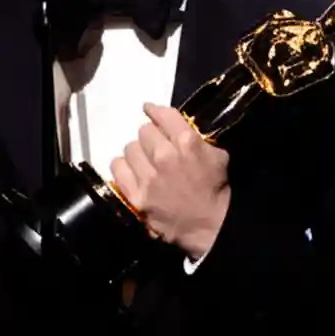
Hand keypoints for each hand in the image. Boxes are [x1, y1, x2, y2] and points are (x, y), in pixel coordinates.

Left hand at [110, 103, 230, 259]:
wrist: (209, 225)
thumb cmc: (215, 189)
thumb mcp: (217, 155)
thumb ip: (195, 137)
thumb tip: (174, 125)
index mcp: (187, 143)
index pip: (162, 114)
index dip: (154, 110)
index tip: (149, 110)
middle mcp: (164, 156)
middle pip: (143, 130)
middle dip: (151, 136)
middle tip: (156, 146)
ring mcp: (148, 177)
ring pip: (129, 147)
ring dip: (138, 152)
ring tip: (145, 161)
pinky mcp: (135, 195)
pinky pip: (117, 167)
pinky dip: (124, 167)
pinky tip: (133, 171)